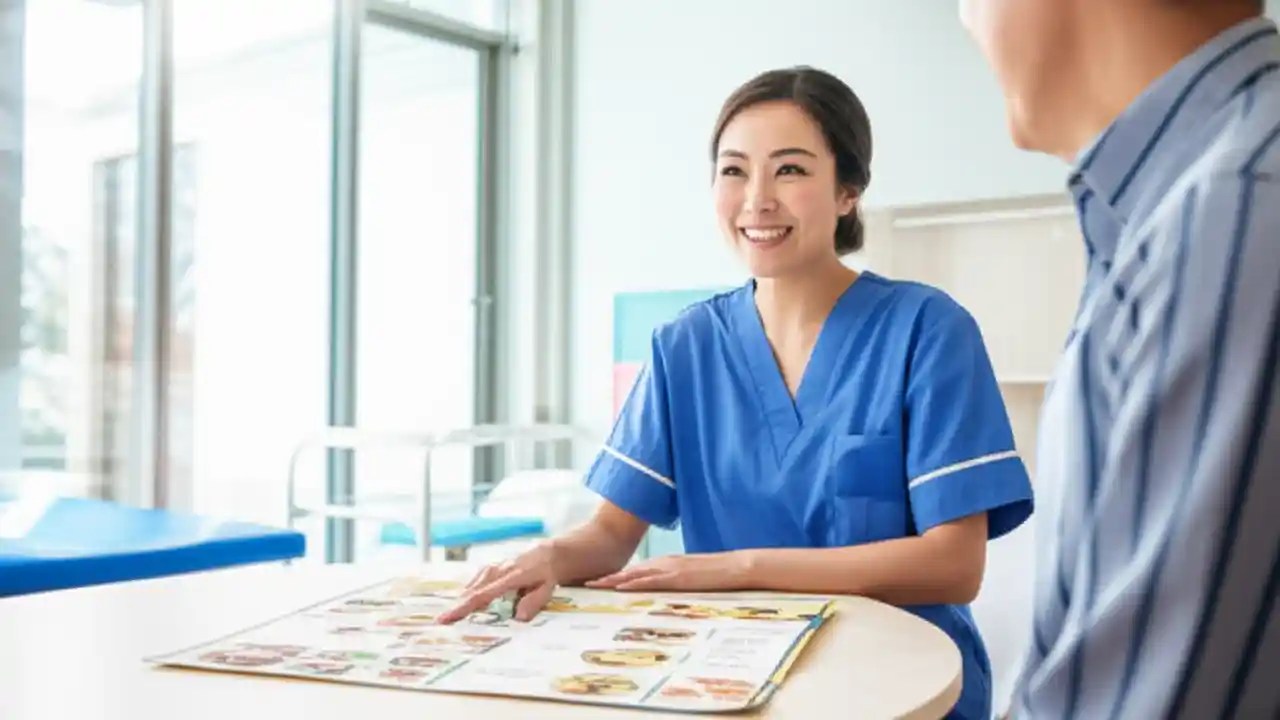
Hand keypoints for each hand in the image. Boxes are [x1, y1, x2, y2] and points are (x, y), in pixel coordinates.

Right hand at [436, 541, 559, 623]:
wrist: (549, 553)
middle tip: (441, 621)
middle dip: (457, 605)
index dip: (464, 607)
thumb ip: (534, 601)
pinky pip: (477, 580)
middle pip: (473, 590)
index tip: (447, 617)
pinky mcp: (492, 568)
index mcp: (510, 576)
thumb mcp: (547, 588)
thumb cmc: (548, 573)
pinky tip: (463, 600)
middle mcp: (498, 570)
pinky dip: (469, 591)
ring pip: (473, 584)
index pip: (483, 594)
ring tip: (450, 615)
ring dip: (461, 599)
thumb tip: (518, 617)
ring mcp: (493, 568)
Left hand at [584, 551, 753, 591]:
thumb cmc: (717, 574)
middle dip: (607, 577)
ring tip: (593, 585)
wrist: (736, 565)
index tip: (597, 582)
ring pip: (635, 574)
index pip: (635, 571)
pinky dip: (634, 583)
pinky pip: (652, 580)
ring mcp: (670, 568)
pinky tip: (620, 586)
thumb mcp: (690, 578)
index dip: (614, 576)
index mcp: (666, 564)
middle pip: (629, 571)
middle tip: (585, 583)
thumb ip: (674, 582)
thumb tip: (662, 592)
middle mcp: (663, 563)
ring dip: (613, 580)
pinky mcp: (678, 576)